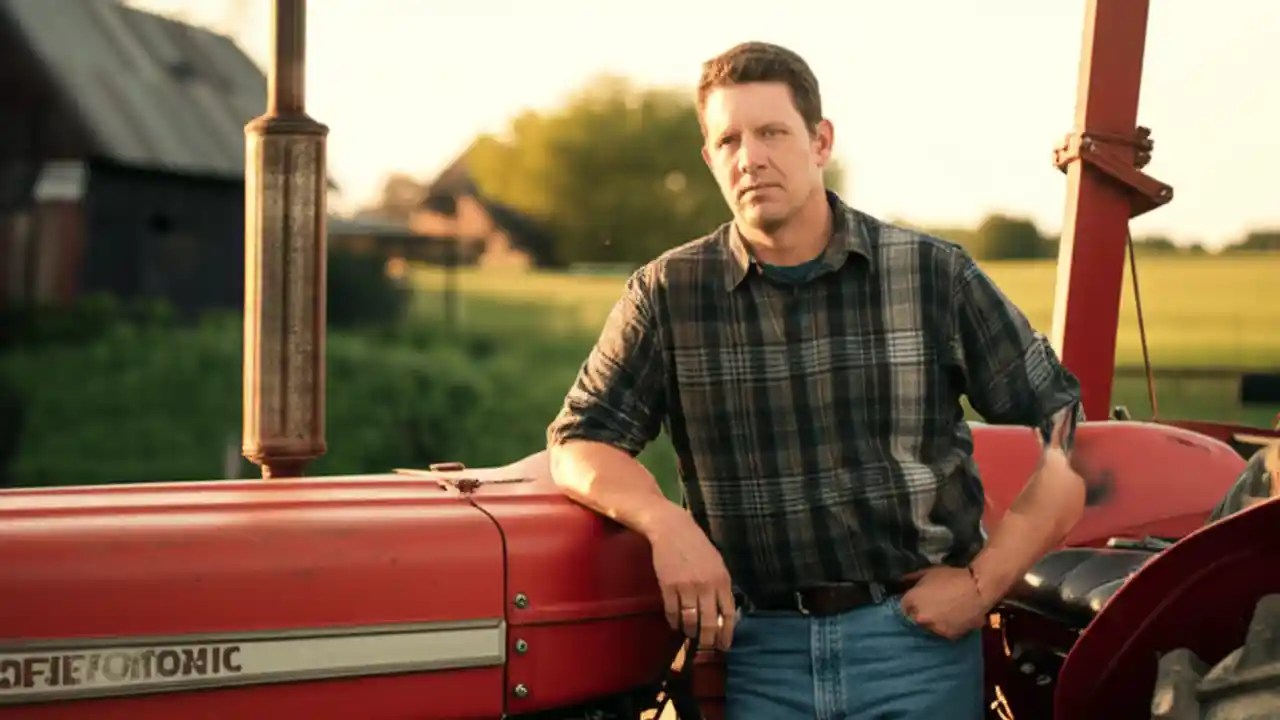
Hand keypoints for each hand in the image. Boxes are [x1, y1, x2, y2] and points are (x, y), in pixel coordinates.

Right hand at [646, 506, 735, 650]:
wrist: (672, 529)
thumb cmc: (697, 546)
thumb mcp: (717, 564)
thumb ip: (721, 587)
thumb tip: (724, 614)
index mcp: (722, 580)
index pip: (728, 614)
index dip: (726, 634)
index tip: (724, 645)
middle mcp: (706, 586)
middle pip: (708, 623)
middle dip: (707, 640)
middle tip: (705, 648)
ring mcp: (687, 587)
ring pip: (690, 621)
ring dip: (690, 632)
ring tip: (690, 635)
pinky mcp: (668, 587)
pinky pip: (672, 612)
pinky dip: (674, 622)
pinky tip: (675, 624)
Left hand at [898, 566, 990, 639]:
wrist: (977, 589)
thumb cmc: (952, 577)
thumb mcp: (929, 572)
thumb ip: (911, 578)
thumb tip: (899, 581)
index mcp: (912, 601)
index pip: (904, 606)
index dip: (912, 602)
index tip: (919, 599)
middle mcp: (920, 617)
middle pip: (916, 617)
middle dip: (921, 612)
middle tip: (935, 604)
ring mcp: (934, 628)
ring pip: (930, 626)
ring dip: (934, 620)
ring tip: (946, 611)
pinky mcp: (948, 636)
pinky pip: (944, 631)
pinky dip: (947, 626)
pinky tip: (955, 617)